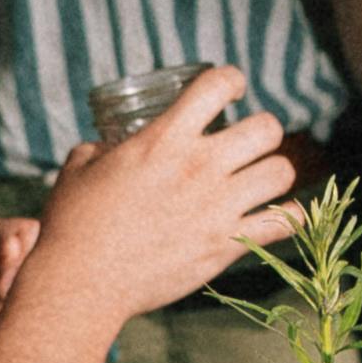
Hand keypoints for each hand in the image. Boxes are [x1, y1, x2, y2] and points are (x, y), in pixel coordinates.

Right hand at [38, 69, 301, 321]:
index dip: (231, 80)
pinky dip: (288, 217)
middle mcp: (200, 166)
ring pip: (282, 172)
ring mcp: (218, 207)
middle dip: (263, 130)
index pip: (217, 84)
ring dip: (275, 172)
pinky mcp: (226, 245)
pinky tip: (278, 216)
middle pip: (267, 127)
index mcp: (165, 138)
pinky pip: (283, 223)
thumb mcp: (79, 169)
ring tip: (262, 179)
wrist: (83, 282)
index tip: (231, 89)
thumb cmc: (73, 224)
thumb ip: (98, 149)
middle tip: (250, 142)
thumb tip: (104, 148)